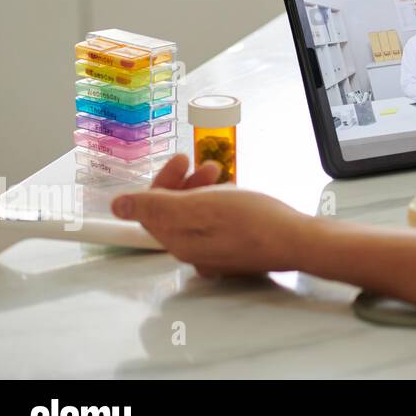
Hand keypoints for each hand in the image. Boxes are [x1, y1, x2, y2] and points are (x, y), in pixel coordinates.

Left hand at [111, 155, 312, 276]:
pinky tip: (236, 195)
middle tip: (208, 165)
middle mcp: (191, 252)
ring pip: (195, 218)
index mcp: (178, 240)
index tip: (181, 159)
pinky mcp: (233, 253)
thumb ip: (157, 205)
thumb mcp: (201, 205)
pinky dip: (219, 205)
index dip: (162, 181)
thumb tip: (117, 206)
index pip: (151, 210)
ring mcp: (213, 255)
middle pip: (173, 214)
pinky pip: (214, 225)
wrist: (297, 241)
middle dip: (185, 185)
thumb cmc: (253, 220)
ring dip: (204, 191)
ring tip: (226, 176)